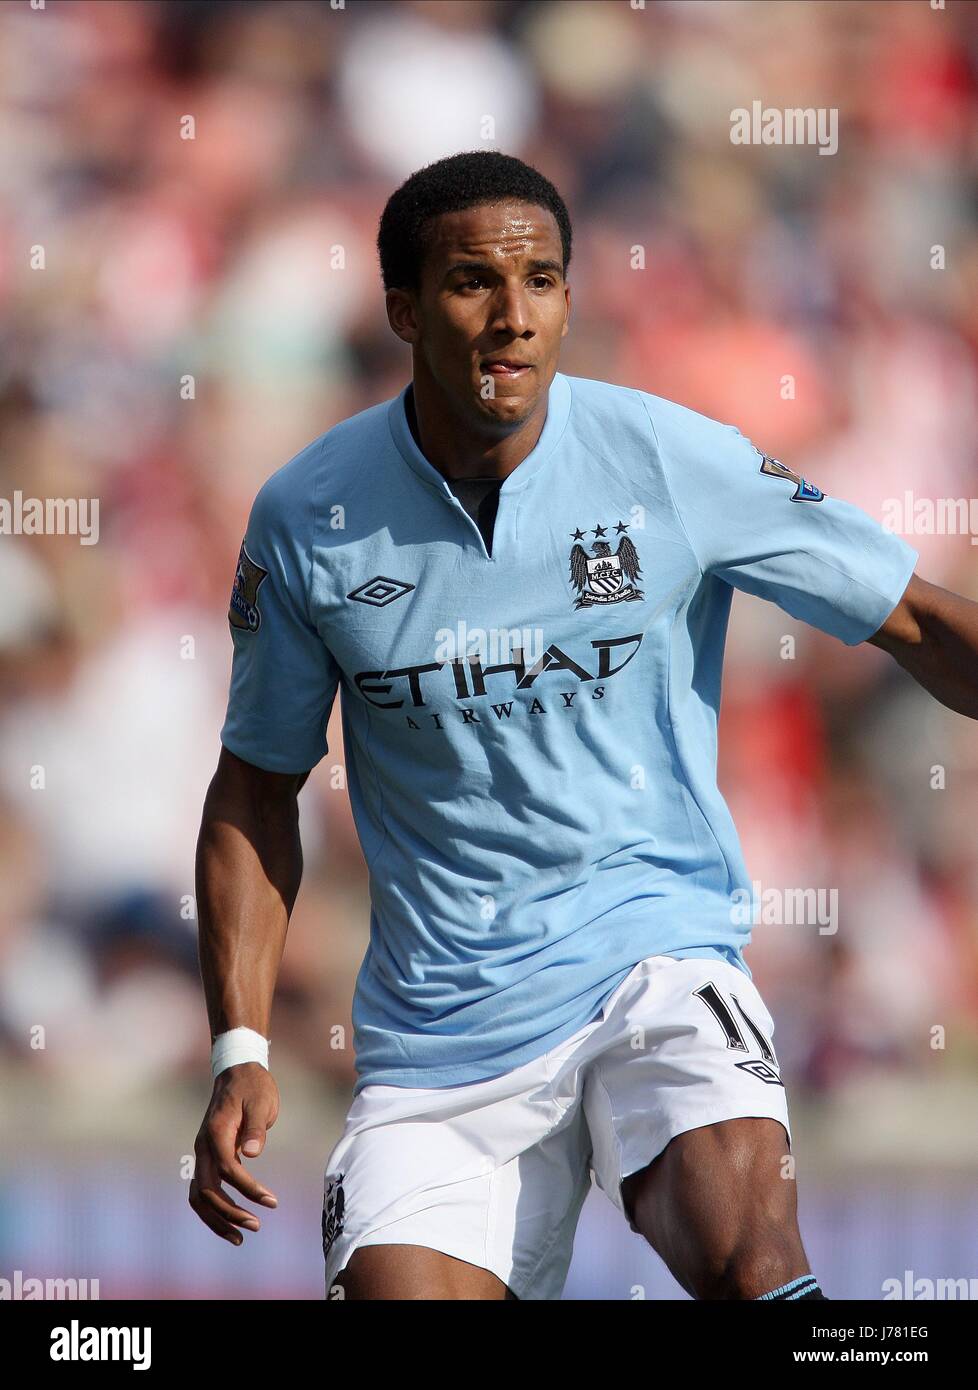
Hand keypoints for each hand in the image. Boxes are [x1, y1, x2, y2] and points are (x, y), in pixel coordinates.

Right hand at [189, 1063, 279, 1244]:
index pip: (227, 1169)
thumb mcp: (262, 1101)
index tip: (272, 1202)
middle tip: (257, 1226)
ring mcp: (202, 1153)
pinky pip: (203, 1190)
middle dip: (230, 1212)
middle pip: (207, 1190)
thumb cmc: (254, 1086)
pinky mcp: (208, 1157)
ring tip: (240, 1237)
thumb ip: (257, 1127)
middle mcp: (203, 1146)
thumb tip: (252, 1154)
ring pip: (198, 1196)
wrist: (237, 1071)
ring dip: (216, 1219)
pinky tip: (232, 1222)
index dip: (248, 1189)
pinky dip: (213, 1210)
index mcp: (216, 1132)